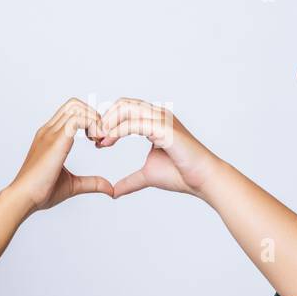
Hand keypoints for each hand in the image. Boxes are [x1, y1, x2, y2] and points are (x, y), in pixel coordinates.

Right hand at [7, 98, 113, 212]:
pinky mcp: (55, 141)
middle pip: (74, 104)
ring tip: (98, 140)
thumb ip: (92, 183)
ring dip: (93, 119)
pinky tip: (95, 142)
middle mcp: (49, 130)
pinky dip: (92, 125)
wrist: (23, 198)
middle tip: (100, 138)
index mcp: (50, 137)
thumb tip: (110, 189)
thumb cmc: (41, 192)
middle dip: (93, 115)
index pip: (71, 111)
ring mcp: (50, 134)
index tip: (97, 140)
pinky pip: (77, 119)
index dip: (89, 120)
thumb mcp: (73, 185)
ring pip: (76, 107)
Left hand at [95, 97, 222, 198]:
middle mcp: (158, 114)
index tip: (96, 141)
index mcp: (155, 120)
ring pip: (126, 107)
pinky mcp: (164, 128)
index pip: (124, 109)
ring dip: (108, 122)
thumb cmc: (181, 175)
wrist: (202, 180)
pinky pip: (134, 123)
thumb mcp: (147, 175)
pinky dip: (117, 131)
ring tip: (99, 141)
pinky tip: (108, 142)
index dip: (107, 122)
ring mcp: (162, 119)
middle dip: (104, 119)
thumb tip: (114, 191)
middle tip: (94, 140)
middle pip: (122, 104)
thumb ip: (130, 180)